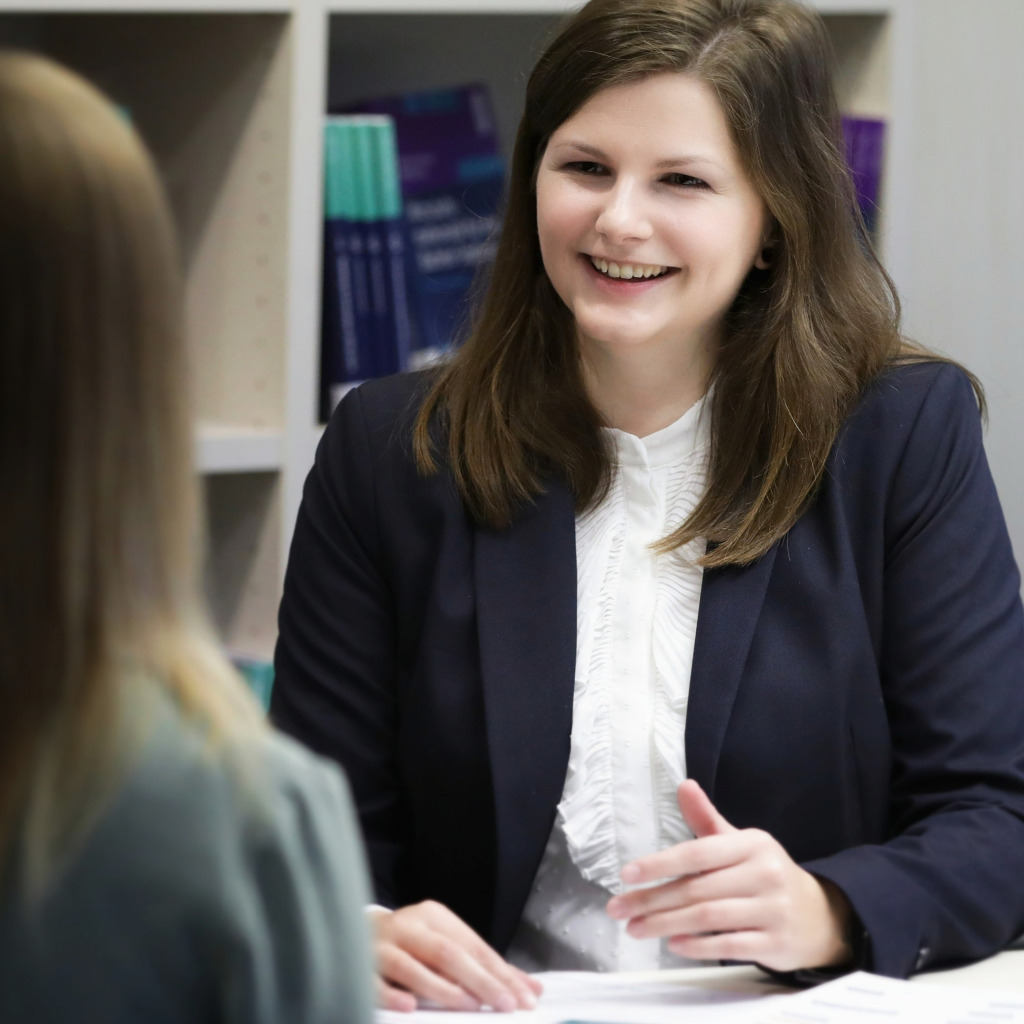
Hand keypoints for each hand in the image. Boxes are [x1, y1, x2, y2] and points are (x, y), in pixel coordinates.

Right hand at [372, 900, 542, 1011]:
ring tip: (470, 1006)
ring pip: (412, 965)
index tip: (525, 996)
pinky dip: (393, 994)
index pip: (473, 946)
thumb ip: (483, 967)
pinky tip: (410, 1007)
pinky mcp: (358, 964)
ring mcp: (381, 945)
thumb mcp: (445, 945)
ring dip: (442, 988)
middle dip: (481, 980)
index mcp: (433, 916)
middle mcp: (409, 926)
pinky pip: (374, 981)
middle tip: (507, 1004)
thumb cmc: (409, 946)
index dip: (500, 972)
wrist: (351, 932)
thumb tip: (532, 988)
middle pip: (448, 953)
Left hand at [605, 780, 853, 972]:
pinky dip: (699, 946)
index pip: (698, 852)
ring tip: (636, 928)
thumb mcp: (741, 844)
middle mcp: (765, 874)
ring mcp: (773, 910)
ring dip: (666, 924)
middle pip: (698, 888)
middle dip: (652, 900)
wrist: (820, 916)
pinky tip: (674, 945)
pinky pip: (730, 946)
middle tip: (619, 908)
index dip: (660, 863)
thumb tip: (684, 785)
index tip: (628, 874)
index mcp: (752, 845)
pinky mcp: (777, 943)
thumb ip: (707, 821)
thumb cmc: (765, 875)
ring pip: (709, 917)